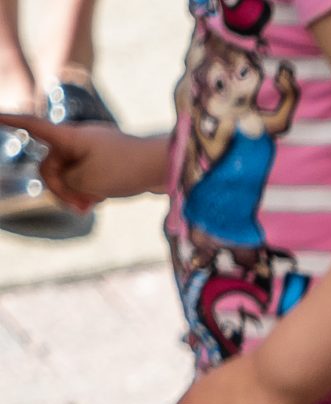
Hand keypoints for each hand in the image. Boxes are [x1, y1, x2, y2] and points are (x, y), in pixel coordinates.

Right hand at [0, 115, 167, 211]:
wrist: (166, 167)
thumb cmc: (127, 169)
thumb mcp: (87, 181)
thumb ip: (67, 182)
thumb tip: (72, 183)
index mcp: (69, 137)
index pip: (32, 125)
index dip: (10, 121)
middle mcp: (79, 140)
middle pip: (52, 165)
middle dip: (59, 188)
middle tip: (79, 206)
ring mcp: (94, 151)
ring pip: (71, 175)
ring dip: (76, 193)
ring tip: (90, 207)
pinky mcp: (108, 163)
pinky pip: (88, 177)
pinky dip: (89, 190)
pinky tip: (100, 201)